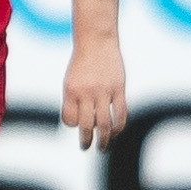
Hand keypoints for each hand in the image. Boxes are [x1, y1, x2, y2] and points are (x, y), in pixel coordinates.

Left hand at [63, 28, 127, 151]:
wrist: (96, 41)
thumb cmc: (82, 63)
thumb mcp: (71, 80)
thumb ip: (75, 100)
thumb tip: (81, 124)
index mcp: (70, 91)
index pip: (69, 119)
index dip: (72, 125)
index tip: (77, 125)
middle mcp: (86, 93)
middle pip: (86, 126)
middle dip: (86, 141)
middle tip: (86, 148)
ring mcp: (103, 91)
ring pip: (104, 123)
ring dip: (104, 139)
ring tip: (103, 147)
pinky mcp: (119, 89)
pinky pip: (120, 113)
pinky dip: (119, 126)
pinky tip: (117, 131)